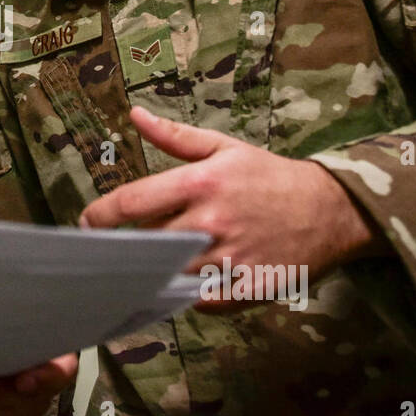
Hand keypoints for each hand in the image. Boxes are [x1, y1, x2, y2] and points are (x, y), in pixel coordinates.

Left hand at [80, 106, 386, 309]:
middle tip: (118, 245)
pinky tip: (183, 281)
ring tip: (150, 263)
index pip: (133, 203)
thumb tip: (135, 115)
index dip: (100, 216)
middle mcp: (211, 223)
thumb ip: (175, 136)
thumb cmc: (270, 177)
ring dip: (156, 269)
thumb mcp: (224, 148)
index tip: (86, 223)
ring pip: (169, 273)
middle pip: (145, 243)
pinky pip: (199, 300)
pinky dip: (188, 292)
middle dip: (128, 245)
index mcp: (201, 183)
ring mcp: (228, 259)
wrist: (330, 210)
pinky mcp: (244, 289)